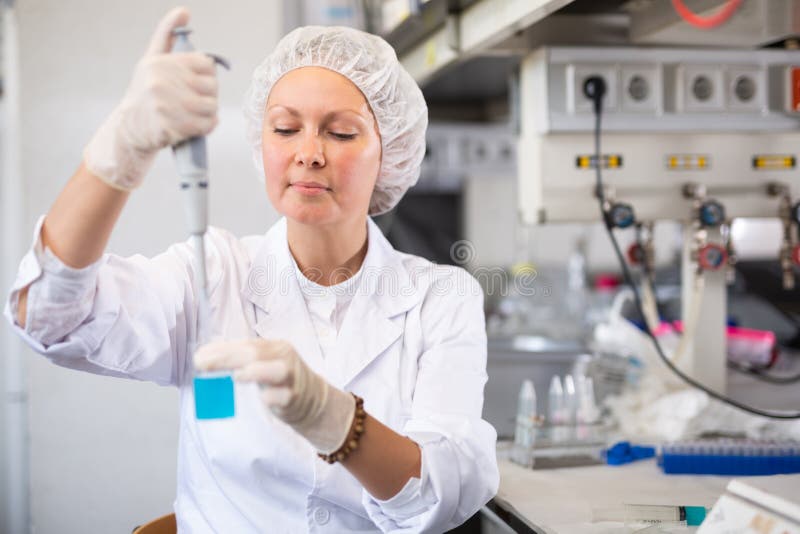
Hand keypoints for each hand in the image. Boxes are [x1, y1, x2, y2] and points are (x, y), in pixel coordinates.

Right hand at [83, 7, 218, 190]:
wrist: (129, 130)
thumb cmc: (146, 94)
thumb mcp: (152, 60)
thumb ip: (167, 35)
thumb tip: (184, 11)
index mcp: (160, 63)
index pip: (207, 64)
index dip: (206, 77)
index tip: (195, 85)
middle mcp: (160, 81)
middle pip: (212, 87)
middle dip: (208, 96)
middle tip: (193, 103)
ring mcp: (165, 105)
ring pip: (212, 107)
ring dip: (208, 114)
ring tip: (192, 114)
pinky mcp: (170, 127)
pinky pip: (207, 125)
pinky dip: (206, 127)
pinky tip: (194, 126)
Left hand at [194, 338, 355, 454]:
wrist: (313, 400)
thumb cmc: (279, 380)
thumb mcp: (263, 363)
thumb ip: (239, 359)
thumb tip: (203, 357)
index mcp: (273, 346)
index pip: (245, 344)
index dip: (221, 350)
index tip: (198, 357)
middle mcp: (283, 357)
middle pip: (255, 353)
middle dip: (227, 358)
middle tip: (202, 365)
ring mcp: (291, 377)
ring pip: (276, 370)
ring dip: (255, 372)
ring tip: (236, 377)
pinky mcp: (294, 398)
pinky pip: (282, 396)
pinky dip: (270, 397)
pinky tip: (262, 399)